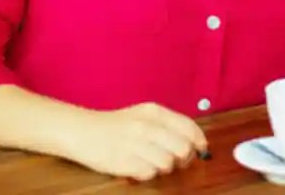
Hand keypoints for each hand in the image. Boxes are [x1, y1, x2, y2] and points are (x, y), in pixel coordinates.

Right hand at [66, 102, 207, 181]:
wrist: (83, 131)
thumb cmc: (118, 125)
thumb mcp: (145, 116)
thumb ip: (169, 125)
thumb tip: (196, 142)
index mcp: (155, 112)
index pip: (189, 127)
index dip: (199, 141)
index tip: (201, 149)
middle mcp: (146, 126)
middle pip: (183, 148)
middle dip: (185, 158)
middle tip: (178, 160)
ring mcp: (134, 144)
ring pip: (168, 163)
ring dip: (165, 167)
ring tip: (153, 162)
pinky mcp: (123, 162)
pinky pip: (149, 173)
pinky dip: (148, 173)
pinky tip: (139, 165)